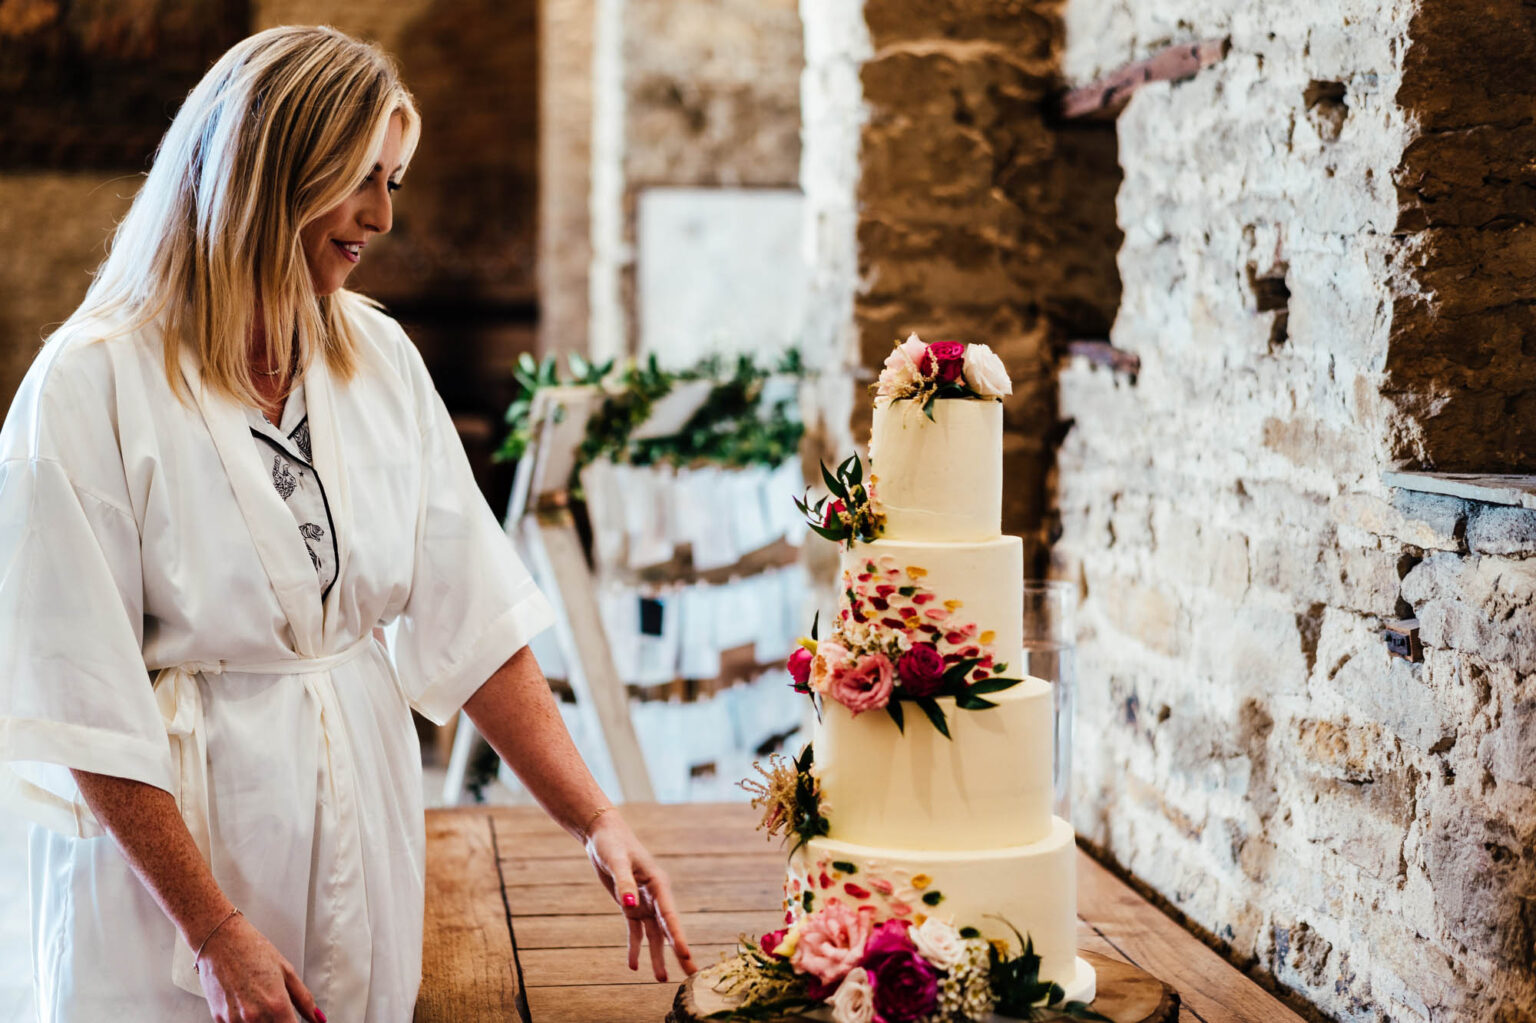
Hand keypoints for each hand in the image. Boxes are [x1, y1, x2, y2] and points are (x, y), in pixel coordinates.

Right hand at [195, 912, 324, 1022]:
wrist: (219, 940)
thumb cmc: (251, 950)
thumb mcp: (287, 971)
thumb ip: (304, 999)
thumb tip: (317, 1018)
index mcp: (276, 1005)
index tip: (298, 1022)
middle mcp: (255, 1017)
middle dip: (280, 1022)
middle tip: (279, 1010)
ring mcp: (235, 1021)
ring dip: (262, 1021)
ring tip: (260, 1000)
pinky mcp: (219, 1020)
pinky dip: (246, 1020)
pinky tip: (246, 1002)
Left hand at [584, 810, 697, 980]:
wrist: (602, 835)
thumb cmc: (612, 843)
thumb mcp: (616, 861)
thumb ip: (624, 884)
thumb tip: (630, 906)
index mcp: (658, 883)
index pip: (669, 915)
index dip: (678, 935)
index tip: (685, 954)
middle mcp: (655, 896)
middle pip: (669, 928)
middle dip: (678, 951)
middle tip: (690, 974)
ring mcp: (644, 902)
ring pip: (654, 934)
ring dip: (657, 955)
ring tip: (660, 979)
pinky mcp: (631, 906)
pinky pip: (635, 931)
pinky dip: (635, 947)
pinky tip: (633, 966)